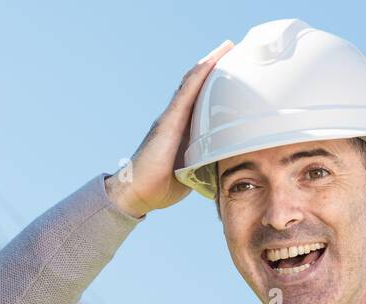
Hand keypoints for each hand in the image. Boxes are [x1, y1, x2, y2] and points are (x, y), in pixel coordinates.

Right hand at [104, 39, 233, 218]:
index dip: (211, 83)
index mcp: (180, 129)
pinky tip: (211, 62)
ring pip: (191, 83)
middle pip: (194, 85)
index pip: (197, 99)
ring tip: (225, 48)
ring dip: (208, 64)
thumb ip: (206, 163)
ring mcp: (170, 117)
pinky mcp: (168, 121)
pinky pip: (186, 93)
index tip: (230, 70)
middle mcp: (174, 118)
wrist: (135, 193)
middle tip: (231, 50)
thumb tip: (224, 164)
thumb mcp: (190, 172)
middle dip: (212, 66)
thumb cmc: (159, 187)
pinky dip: (200, 75)